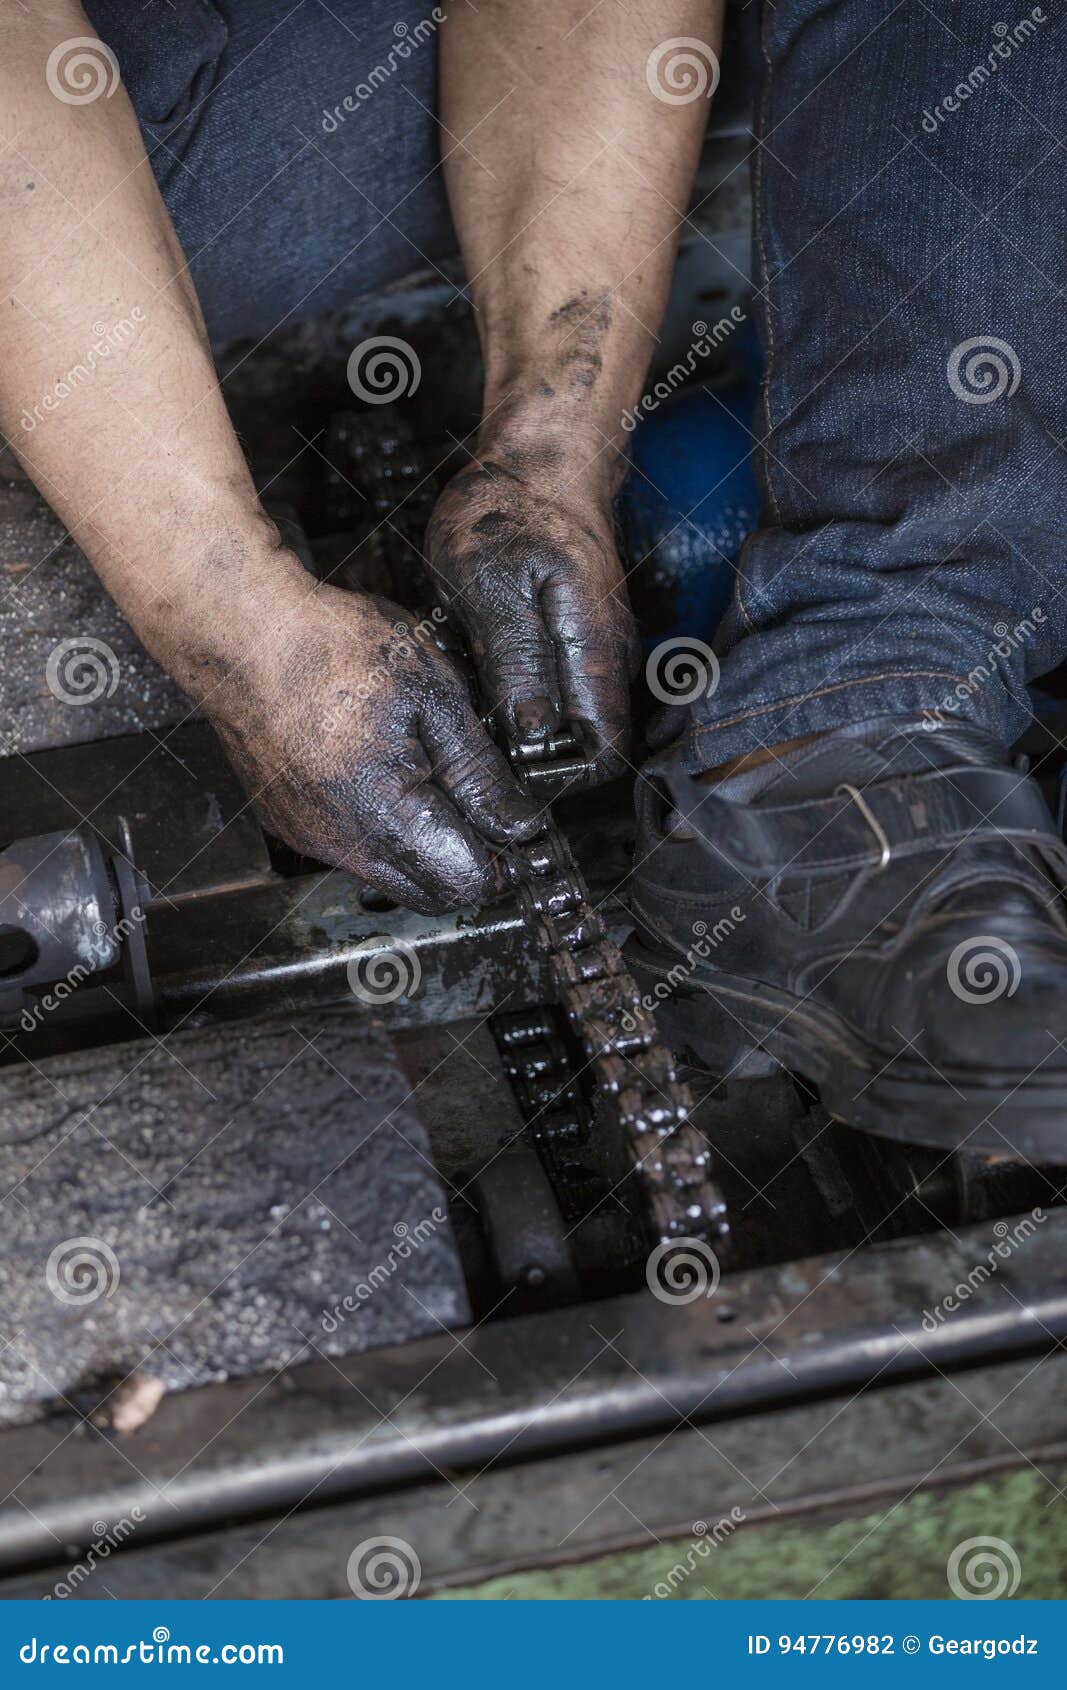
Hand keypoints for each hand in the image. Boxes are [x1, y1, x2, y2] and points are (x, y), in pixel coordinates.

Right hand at [200, 577, 538, 912]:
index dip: (504, 859)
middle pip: (429, 893)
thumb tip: (518, 822)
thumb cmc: (331, 647)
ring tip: (435, 777)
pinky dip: (382, 829)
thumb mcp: (433, 695)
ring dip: (424, 846)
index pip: (465, 881)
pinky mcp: (289, 823)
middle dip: (468, 862)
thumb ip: (480, 771)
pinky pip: (352, 849)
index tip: (518, 826)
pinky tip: (387, 771)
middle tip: (489, 810)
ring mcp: (309, 837)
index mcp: (383, 814)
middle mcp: (341, 843)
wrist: (241, 633)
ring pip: (390, 874)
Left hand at [426, 448, 639, 777]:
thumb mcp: (488, 586)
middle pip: (593, 746)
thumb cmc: (505, 513)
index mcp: (595, 649)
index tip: (510, 766)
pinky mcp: (586, 639)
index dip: (561, 777)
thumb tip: (533, 733)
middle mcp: (612, 657)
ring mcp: (604, 648)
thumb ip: (514, 662)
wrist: (537, 460)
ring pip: (576, 720)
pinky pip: (565, 690)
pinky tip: (489, 673)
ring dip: (530, 727)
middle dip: (539, 757)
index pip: (607, 753)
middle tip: (480, 732)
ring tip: (480, 698)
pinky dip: (528, 696)